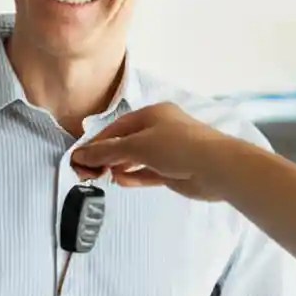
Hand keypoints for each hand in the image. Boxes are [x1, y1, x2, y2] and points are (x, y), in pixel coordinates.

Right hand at [71, 102, 231, 201]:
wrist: (216, 167)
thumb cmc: (177, 147)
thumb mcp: (137, 145)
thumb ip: (107, 151)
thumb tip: (80, 155)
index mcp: (152, 114)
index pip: (117, 127)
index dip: (97, 141)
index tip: (80, 157)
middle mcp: (160, 129)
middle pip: (126, 142)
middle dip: (107, 155)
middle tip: (88, 170)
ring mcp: (168, 151)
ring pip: (136, 158)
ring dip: (119, 166)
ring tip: (102, 176)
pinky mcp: (174, 170)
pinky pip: (147, 172)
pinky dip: (133, 176)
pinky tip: (119, 181)